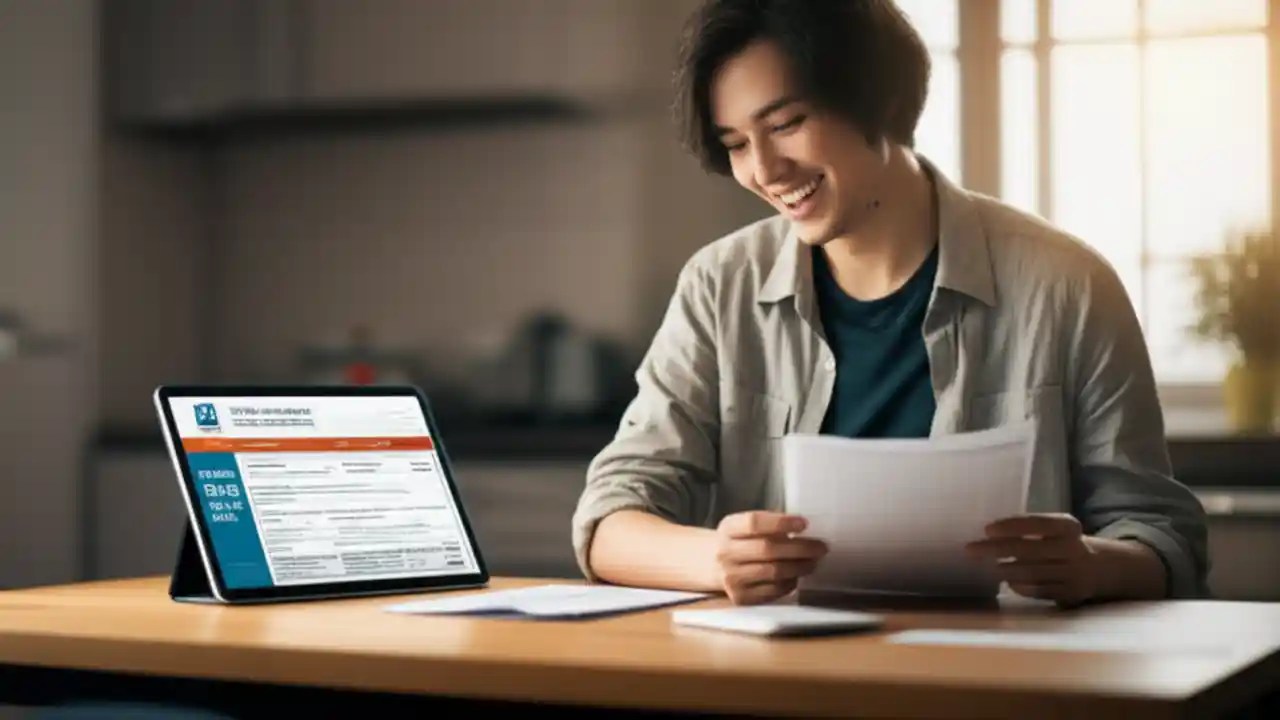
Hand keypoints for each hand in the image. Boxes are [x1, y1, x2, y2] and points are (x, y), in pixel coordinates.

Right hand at [713, 511, 827, 604]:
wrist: (713, 565)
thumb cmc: (739, 541)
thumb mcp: (745, 526)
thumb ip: (769, 525)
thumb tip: (803, 528)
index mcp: (728, 528)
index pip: (754, 523)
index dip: (781, 522)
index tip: (804, 523)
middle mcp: (725, 553)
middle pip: (767, 549)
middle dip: (800, 548)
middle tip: (820, 547)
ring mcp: (731, 578)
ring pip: (773, 572)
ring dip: (799, 567)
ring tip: (813, 561)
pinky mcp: (740, 598)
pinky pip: (773, 591)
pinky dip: (790, 583)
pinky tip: (797, 575)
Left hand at [965, 513, 1099, 606]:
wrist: (1099, 568)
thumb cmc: (1060, 543)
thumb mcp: (1053, 530)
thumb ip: (1029, 530)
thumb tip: (989, 534)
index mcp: (1068, 527)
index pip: (1039, 523)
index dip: (1013, 526)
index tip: (987, 529)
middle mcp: (1074, 548)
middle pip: (1031, 549)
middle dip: (998, 549)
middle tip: (971, 549)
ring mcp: (1074, 573)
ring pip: (1034, 572)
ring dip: (1006, 570)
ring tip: (987, 566)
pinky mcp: (1072, 594)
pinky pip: (1041, 591)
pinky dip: (1022, 587)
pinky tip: (1007, 582)